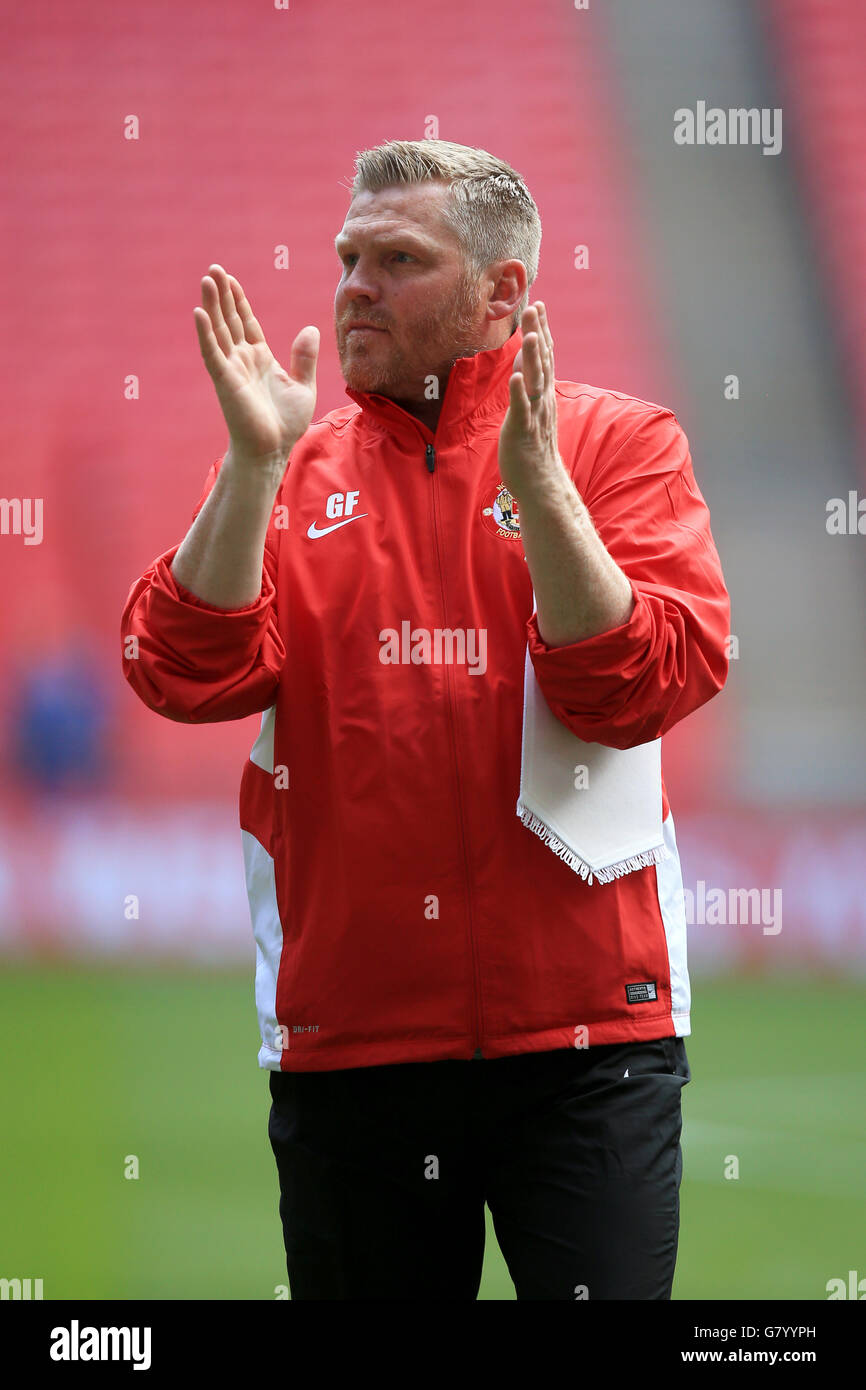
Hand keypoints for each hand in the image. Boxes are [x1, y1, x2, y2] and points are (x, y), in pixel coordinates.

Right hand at [194, 264, 318, 465]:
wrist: (273, 451)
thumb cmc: (285, 424)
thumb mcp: (303, 386)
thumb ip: (305, 358)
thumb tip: (310, 328)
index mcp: (260, 358)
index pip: (246, 323)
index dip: (239, 301)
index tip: (231, 279)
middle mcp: (242, 360)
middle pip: (229, 320)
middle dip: (223, 294)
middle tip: (214, 268)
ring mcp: (232, 369)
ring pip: (218, 330)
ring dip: (212, 305)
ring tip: (207, 280)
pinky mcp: (225, 380)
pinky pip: (213, 353)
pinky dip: (205, 333)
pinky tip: (200, 312)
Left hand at [498, 301, 560, 499]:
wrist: (540, 480)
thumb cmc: (533, 445)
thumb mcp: (532, 409)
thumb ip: (530, 385)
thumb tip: (524, 362)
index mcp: (544, 392)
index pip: (545, 355)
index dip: (542, 329)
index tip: (538, 304)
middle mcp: (542, 399)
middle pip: (542, 361)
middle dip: (538, 332)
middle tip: (534, 306)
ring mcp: (534, 414)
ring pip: (535, 381)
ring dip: (533, 358)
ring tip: (530, 335)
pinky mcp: (522, 430)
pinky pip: (522, 410)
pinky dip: (520, 393)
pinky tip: (516, 377)